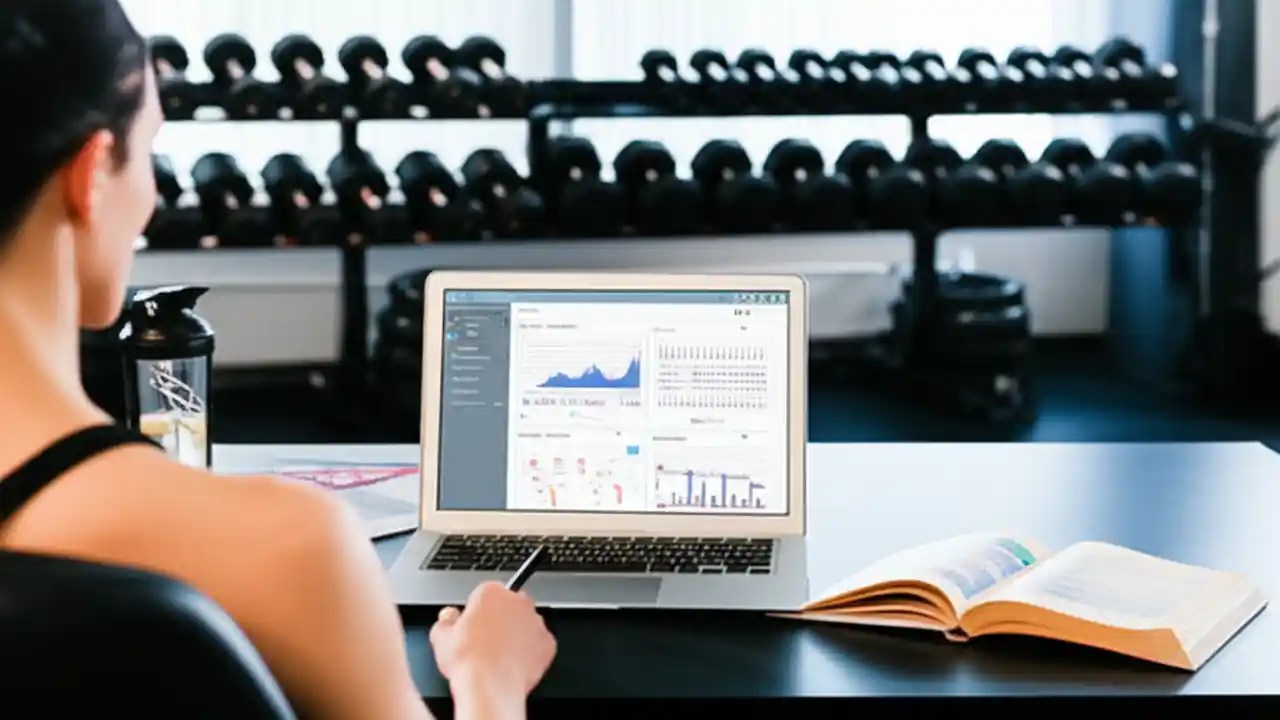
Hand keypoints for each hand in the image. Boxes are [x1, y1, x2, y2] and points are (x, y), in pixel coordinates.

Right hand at [430, 582, 556, 699]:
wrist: (490, 688)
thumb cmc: (467, 661)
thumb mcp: (440, 636)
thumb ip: (446, 620)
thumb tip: (448, 617)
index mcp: (491, 592)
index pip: (485, 593)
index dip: (477, 611)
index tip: (472, 624)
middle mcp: (518, 602)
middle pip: (509, 606)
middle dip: (500, 619)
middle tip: (485, 641)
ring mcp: (536, 622)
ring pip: (526, 624)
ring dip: (516, 635)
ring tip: (498, 656)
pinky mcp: (548, 643)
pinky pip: (539, 644)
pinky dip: (530, 653)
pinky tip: (513, 665)